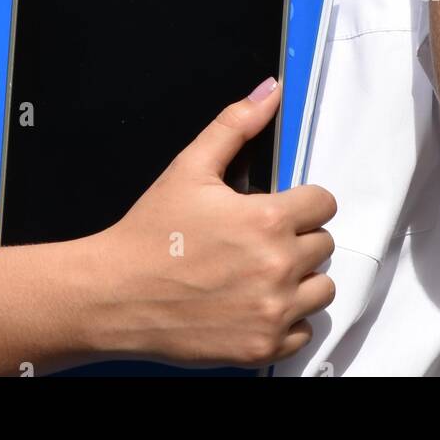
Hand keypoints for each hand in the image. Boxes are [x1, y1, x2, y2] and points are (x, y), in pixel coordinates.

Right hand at [87, 81, 337, 368]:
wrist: (115, 295)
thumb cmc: (150, 233)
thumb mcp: (190, 167)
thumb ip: (235, 126)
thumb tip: (268, 92)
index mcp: (267, 220)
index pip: (324, 204)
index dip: (302, 202)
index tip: (280, 209)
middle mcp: (278, 268)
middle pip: (323, 245)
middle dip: (296, 238)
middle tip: (257, 240)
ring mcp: (273, 312)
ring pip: (321, 289)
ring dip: (300, 279)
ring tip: (260, 271)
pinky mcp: (262, 346)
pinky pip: (303, 331)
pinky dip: (286, 319)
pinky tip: (253, 303)